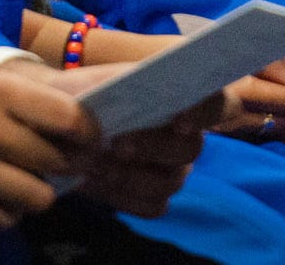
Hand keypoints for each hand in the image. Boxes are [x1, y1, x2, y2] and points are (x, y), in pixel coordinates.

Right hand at [0, 66, 93, 227]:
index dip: (90, 135)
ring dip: (38, 193)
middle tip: (59, 165)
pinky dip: (8, 212)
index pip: (70, 119)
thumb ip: (36, 103)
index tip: (91, 141)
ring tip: (25, 181)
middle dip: (66, 167)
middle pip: (58, 162)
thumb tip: (90, 132)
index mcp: (0, 91)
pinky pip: (6, 219)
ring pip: (39, 198)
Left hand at [42, 67, 213, 216]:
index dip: (205, 113)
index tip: (179, 120)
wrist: (64, 123)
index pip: (220, 104)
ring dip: (130, 176)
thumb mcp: (102, 79)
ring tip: (94, 165)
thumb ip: (125, 83)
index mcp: (188, 99)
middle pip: (191, 148)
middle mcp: (189, 138)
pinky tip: (92, 181)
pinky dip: (120, 195)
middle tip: (118, 145)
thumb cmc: (91, 94)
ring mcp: (175, 172)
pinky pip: (151, 206)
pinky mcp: (155, 199)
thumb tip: (130, 91)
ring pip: (169, 182)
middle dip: (153, 147)